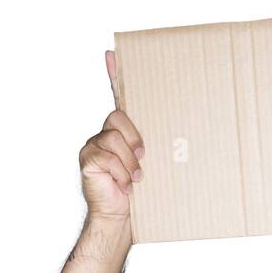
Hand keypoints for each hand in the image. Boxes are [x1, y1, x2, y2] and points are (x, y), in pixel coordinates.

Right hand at [77, 51, 144, 223]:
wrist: (122, 217)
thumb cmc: (141, 193)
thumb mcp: (154, 166)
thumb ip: (156, 149)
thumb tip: (184, 138)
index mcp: (123, 131)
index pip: (118, 96)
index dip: (115, 74)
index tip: (112, 54)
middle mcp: (106, 133)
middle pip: (119, 116)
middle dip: (134, 139)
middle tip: (144, 159)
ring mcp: (93, 144)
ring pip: (113, 137)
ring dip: (129, 161)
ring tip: (136, 178)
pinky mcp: (87, 159)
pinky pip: (106, 156)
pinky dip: (120, 173)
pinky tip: (124, 185)